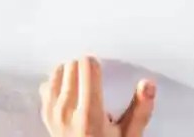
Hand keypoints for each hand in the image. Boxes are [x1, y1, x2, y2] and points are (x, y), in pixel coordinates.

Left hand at [39, 56, 154, 136]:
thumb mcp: (129, 135)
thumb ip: (140, 110)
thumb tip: (147, 84)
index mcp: (90, 114)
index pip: (86, 69)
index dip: (95, 64)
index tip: (100, 68)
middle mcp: (68, 111)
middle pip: (72, 66)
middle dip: (83, 68)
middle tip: (92, 77)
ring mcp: (53, 113)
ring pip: (57, 72)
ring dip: (69, 72)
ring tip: (80, 80)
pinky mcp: (46, 115)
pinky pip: (47, 86)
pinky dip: (56, 82)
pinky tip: (67, 88)